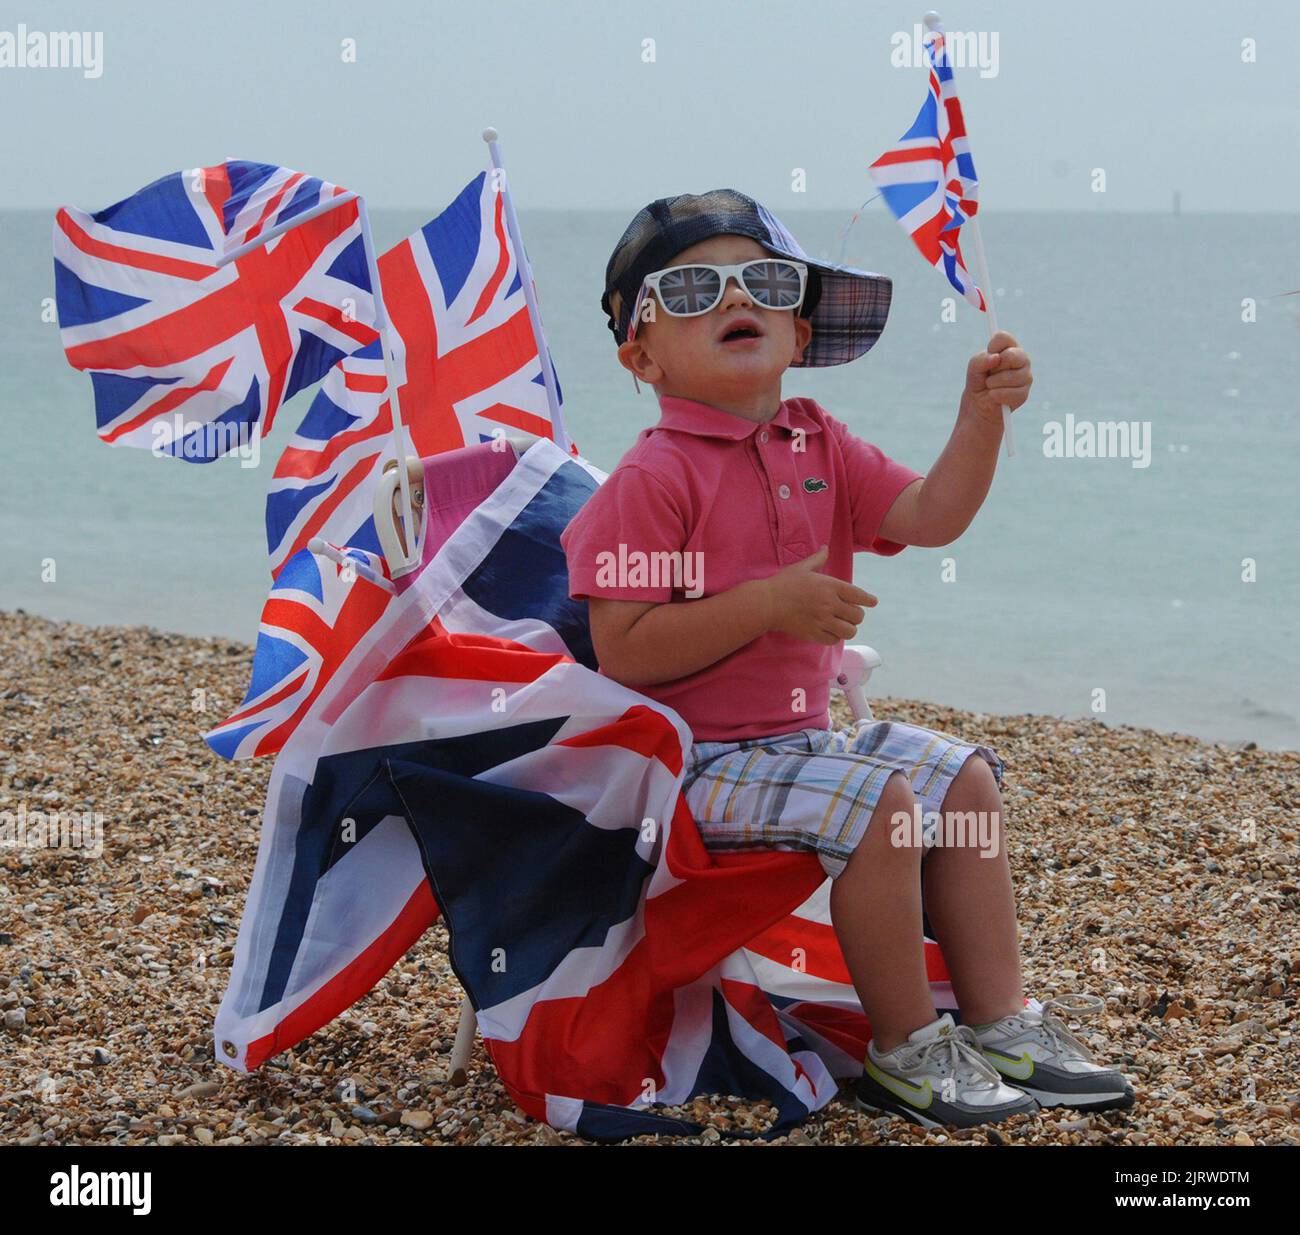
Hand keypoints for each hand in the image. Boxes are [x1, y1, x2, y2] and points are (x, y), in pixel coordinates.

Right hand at [759, 545, 876, 644]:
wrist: (767, 603)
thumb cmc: (784, 583)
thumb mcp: (802, 567)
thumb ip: (818, 559)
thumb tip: (825, 547)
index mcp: (830, 586)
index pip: (859, 595)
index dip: (869, 600)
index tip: (872, 602)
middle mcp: (829, 604)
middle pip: (857, 615)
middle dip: (856, 615)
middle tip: (850, 614)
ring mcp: (822, 621)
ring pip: (849, 631)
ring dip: (848, 628)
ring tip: (842, 625)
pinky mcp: (814, 634)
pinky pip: (834, 640)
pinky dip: (835, 637)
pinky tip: (830, 632)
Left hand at [964, 331, 1032, 427]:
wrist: (978, 404)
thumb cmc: (978, 381)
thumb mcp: (974, 368)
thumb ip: (981, 360)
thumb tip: (995, 358)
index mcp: (1009, 347)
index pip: (1003, 337)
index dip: (992, 347)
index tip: (987, 356)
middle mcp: (1021, 359)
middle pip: (1011, 356)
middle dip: (995, 368)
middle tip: (990, 373)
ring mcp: (1025, 376)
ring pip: (1012, 377)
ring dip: (994, 383)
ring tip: (990, 386)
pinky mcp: (1024, 393)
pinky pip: (1011, 393)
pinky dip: (997, 396)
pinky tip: (994, 396)